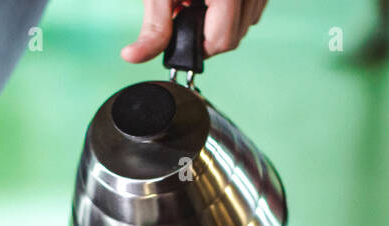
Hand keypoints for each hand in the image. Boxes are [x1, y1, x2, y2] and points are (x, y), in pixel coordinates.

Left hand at [121, 0, 266, 62]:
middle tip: (187, 8)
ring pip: (246, 22)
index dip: (198, 45)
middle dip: (208, 31)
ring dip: (221, 20)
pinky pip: (253, 6)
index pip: (221, 41)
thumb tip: (134, 56)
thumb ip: (153, 25)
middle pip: (235, 35)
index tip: (183, 34)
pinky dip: (234, 7)